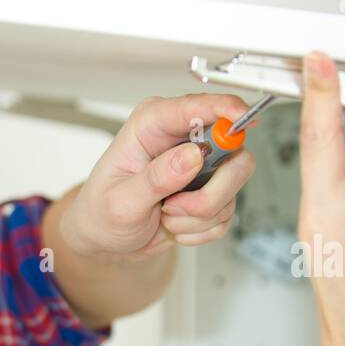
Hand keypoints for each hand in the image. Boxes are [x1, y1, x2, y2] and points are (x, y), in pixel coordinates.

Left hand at [59, 93, 257, 258]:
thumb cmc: (102, 211)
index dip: (226, 109)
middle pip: (233, 150)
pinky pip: (226, 213)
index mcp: (154, 125)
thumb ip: (157, 178)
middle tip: (173, 206)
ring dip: (198, 215)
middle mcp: (183, 138)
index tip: (243, 119)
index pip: (198, 106)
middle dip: (208, 192)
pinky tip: (174, 224)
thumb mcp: (121, 200)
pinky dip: (199, 228)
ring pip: (231, 187)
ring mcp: (202, 165)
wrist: (105, 238)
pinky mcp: (211, 190)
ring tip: (165, 215)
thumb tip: (193, 155)